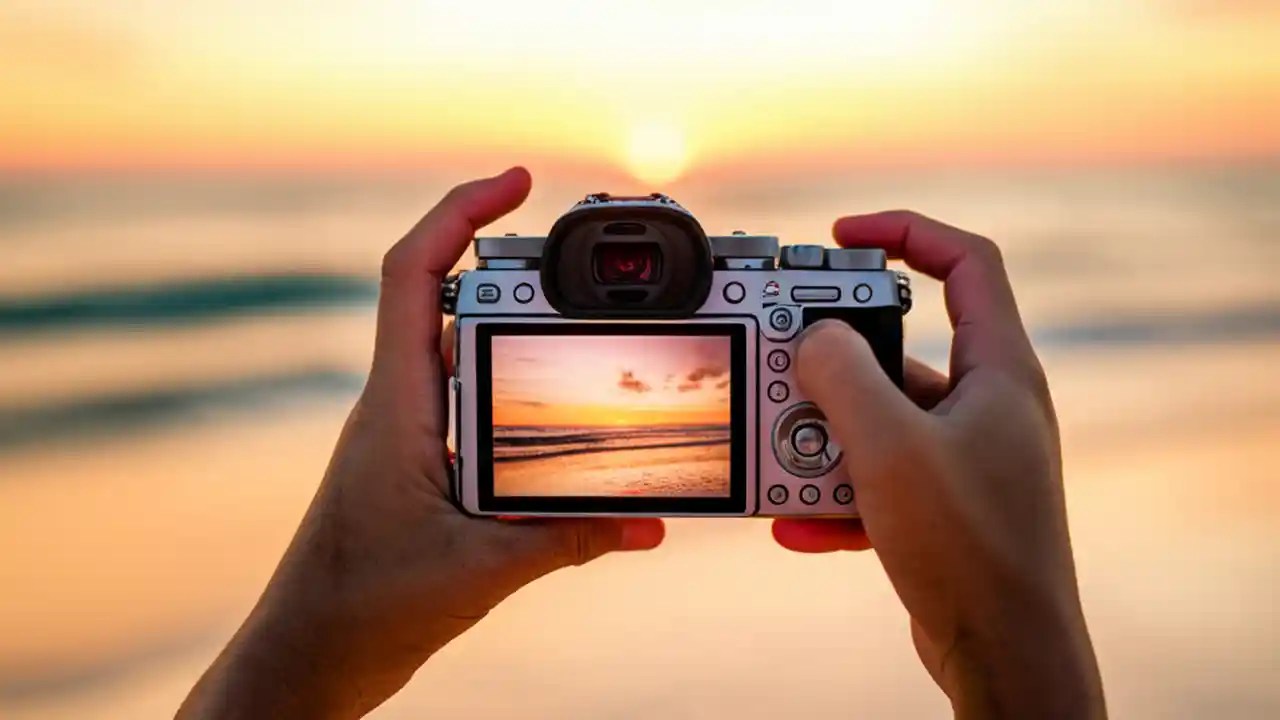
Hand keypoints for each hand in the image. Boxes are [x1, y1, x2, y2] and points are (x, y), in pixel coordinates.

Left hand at [179, 168, 664, 719]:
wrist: (309, 654)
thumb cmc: (361, 607)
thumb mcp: (479, 570)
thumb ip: (567, 538)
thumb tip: (645, 524)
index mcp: (399, 404)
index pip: (415, 274)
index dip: (460, 211)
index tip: (517, 181)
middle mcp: (400, 404)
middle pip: (448, 298)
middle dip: (512, 264)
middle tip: (579, 260)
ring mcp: (408, 433)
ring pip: (465, 352)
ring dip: (518, 330)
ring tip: (584, 328)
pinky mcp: (420, 465)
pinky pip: (474, 403)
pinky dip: (519, 391)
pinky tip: (563, 418)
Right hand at [773, 212, 1104, 718]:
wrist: (1006, 654)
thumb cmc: (970, 549)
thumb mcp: (890, 447)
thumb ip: (844, 376)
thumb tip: (816, 338)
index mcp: (998, 371)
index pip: (966, 262)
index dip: (905, 232)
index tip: (842, 234)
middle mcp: (989, 406)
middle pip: (901, 346)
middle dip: (835, 359)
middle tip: (785, 362)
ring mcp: (968, 457)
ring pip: (881, 419)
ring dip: (826, 436)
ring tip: (782, 456)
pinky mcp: (946, 504)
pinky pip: (880, 478)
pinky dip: (839, 495)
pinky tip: (799, 523)